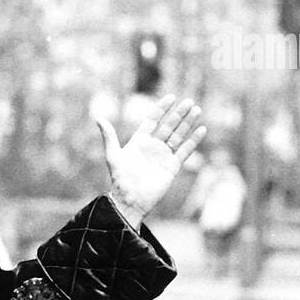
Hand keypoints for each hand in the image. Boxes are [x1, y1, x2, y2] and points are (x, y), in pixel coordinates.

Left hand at [96, 94, 206, 221]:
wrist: (130, 201)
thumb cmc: (120, 180)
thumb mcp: (113, 156)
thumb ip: (109, 137)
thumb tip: (98, 118)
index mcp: (140, 141)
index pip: (153, 120)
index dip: (162, 108)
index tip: (171, 97)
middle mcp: (153, 146)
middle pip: (169, 125)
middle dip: (178, 113)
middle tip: (188, 102)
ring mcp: (164, 156)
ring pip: (178, 135)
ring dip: (187, 123)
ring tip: (196, 110)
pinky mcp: (172, 167)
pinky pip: (185, 151)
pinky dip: (193, 141)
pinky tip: (201, 130)